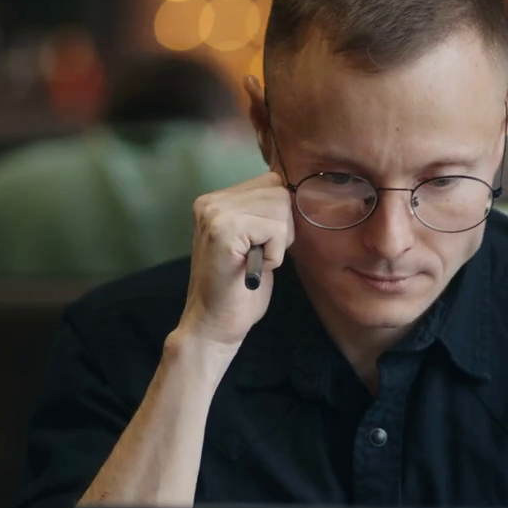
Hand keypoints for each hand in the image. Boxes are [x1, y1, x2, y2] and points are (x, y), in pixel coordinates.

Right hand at [178, 170, 294, 349]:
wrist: (214, 325)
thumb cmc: (240, 290)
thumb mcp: (255, 241)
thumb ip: (265, 213)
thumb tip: (296, 191)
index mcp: (216, 200)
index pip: (272, 181)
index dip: (281, 217)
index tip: (261, 246)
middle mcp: (211, 201)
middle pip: (279, 191)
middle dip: (282, 228)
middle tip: (259, 256)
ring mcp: (215, 213)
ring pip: (280, 207)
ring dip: (278, 242)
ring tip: (255, 262)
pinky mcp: (224, 230)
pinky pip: (276, 228)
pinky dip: (274, 254)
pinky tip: (253, 269)